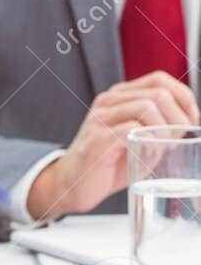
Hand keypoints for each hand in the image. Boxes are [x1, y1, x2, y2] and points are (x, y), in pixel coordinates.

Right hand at [27, 74, 198, 220]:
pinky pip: (133, 129)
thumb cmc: (110, 164)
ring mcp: (101, 117)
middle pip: (158, 93)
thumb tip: (191, 120)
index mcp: (120, 96)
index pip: (159, 79)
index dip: (183, 96)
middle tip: (178, 139)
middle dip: (178, 118)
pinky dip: (150, 142)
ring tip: (162, 147)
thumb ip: (161, 126)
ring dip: (165, 130)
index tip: (192, 120)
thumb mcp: (140, 138)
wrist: (74, 185)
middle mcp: (109, 101)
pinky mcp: (98, 137)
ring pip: (148, 107)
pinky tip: (148, 153)